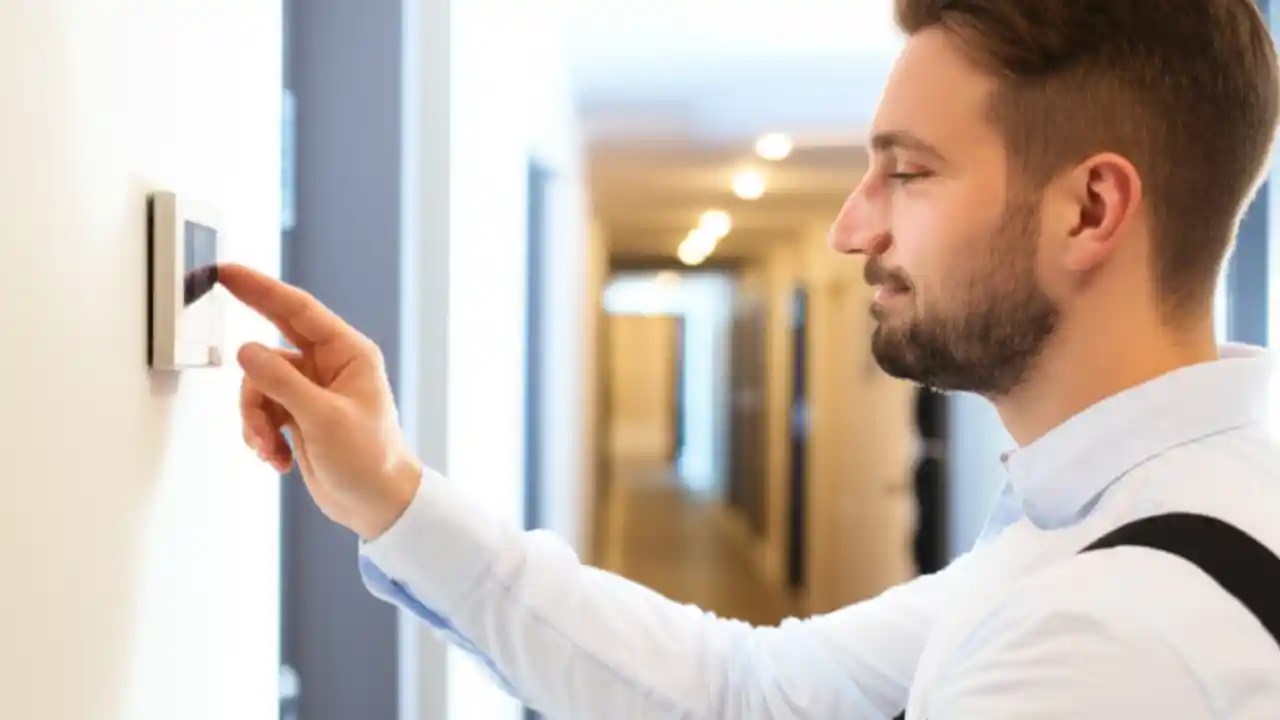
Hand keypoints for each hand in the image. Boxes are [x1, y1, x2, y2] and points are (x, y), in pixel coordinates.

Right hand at [218, 263, 421, 539]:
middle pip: (273, 341)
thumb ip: (282, 382)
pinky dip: (262, 435)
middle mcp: (330, 366)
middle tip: (214, 313)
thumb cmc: (370, 460)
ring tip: (271, 447)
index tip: (229, 272)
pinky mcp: (299, 415)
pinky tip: (278, 458)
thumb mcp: (323, 418)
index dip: (261, 288)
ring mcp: (312, 391)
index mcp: (349, 354)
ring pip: (259, 386)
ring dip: (256, 420)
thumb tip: (246, 351)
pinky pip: (262, 411)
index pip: (297, 311)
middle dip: (247, 348)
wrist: (378, 505)